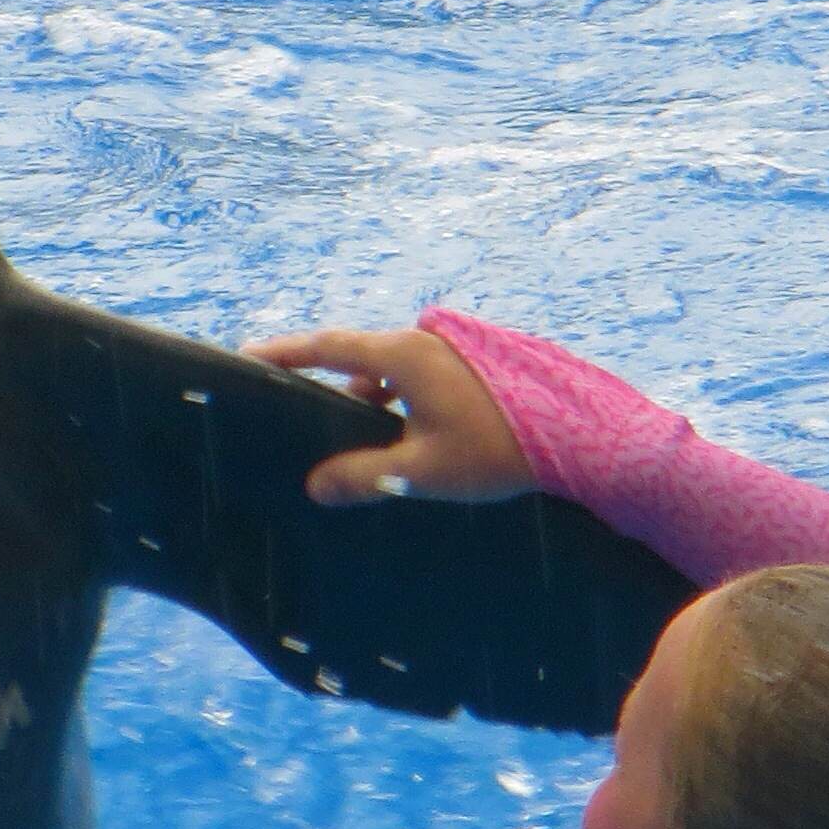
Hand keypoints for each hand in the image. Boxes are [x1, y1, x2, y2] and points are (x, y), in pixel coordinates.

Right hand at [250, 324, 533, 506]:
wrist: (581, 438)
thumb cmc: (495, 450)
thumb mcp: (421, 471)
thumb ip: (363, 476)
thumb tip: (315, 487)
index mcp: (403, 353)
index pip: (326, 347)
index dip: (284, 353)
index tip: (247, 356)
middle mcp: (424, 341)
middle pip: (359, 359)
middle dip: (329, 387)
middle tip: (298, 414)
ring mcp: (453, 350)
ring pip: (394, 374)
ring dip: (372, 403)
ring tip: (354, 444)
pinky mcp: (475, 366)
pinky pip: (421, 380)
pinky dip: (403, 405)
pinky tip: (405, 442)